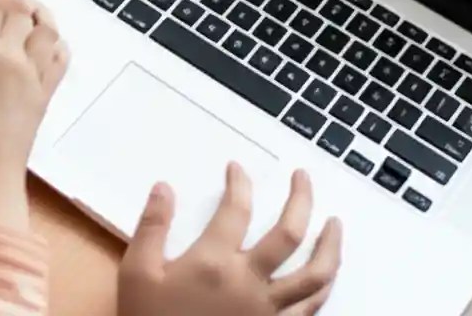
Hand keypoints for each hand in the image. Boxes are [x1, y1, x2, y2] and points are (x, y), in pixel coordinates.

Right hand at [118, 164, 342, 315]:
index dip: (239, 183)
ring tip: (335, 223)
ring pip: (314, 275)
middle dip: (301, 199)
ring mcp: (268, 311)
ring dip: (330, 245)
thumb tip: (164, 188)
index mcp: (214, 263)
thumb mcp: (136, 273)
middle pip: (290, 234)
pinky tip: (327, 275)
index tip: (237, 169)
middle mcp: (249, 282)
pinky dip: (324, 288)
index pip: (237, 209)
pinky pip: (311, 309)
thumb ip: (152, 228)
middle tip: (303, 177)